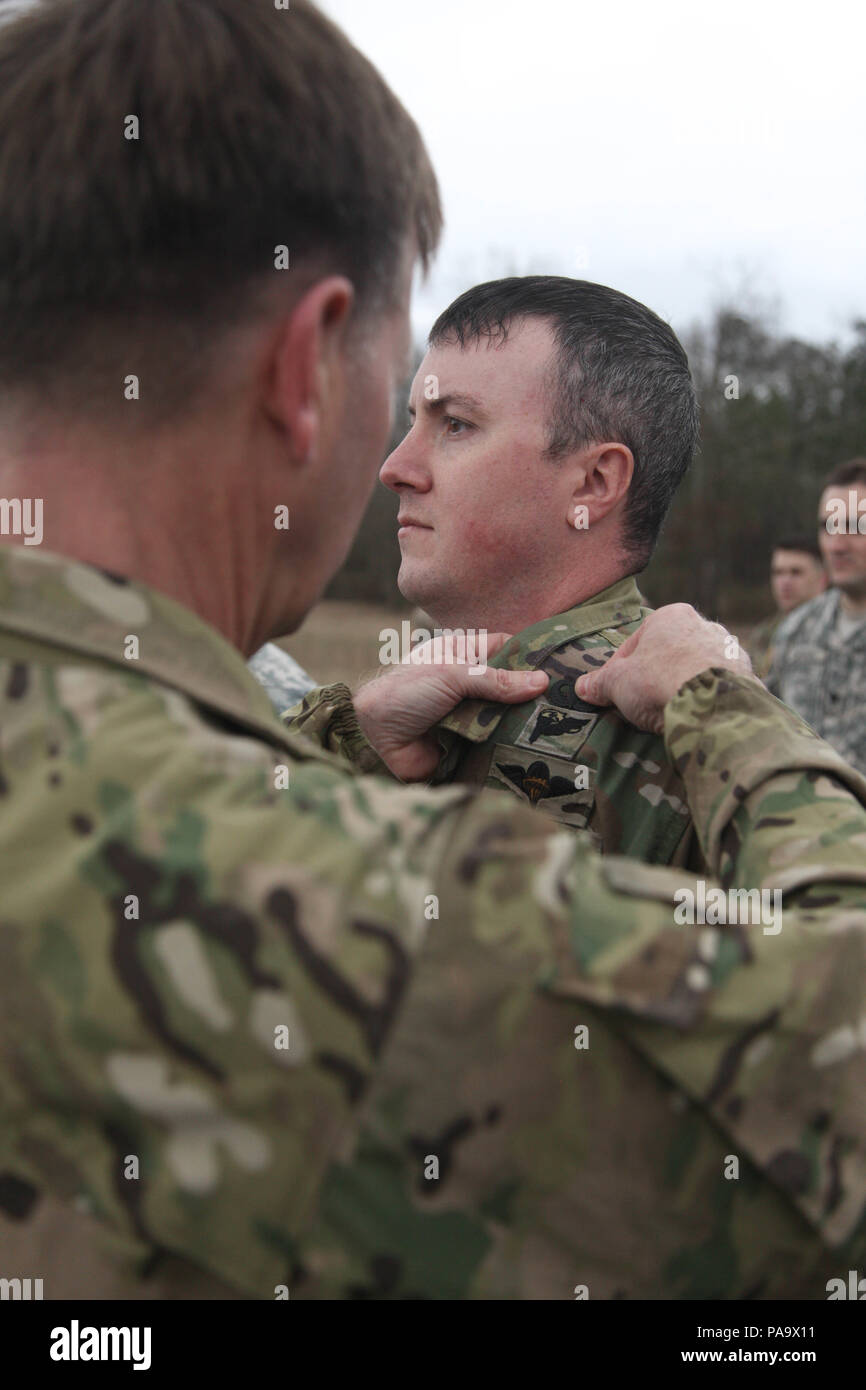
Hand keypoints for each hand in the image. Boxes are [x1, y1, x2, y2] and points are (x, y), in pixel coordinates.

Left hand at [353, 633, 548, 779]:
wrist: (374, 737)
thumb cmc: (406, 692)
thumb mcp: (453, 674)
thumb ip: (496, 679)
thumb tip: (542, 682)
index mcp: (463, 654)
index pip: (506, 648)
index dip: (530, 655)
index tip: (564, 664)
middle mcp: (469, 683)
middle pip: (511, 685)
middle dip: (533, 694)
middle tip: (571, 700)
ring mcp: (470, 714)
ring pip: (508, 716)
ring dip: (524, 722)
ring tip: (564, 726)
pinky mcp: (469, 745)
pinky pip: (497, 744)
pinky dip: (511, 746)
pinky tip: (540, 749)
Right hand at [575, 604, 753, 734]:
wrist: (712, 703)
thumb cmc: (659, 681)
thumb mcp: (617, 683)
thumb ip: (600, 683)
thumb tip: (583, 687)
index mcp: (670, 616)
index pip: (636, 642)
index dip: (620, 669)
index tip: (613, 691)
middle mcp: (703, 625)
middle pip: (669, 654)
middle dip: (654, 676)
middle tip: (641, 703)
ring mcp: (728, 649)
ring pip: (696, 668)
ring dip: (682, 685)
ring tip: (670, 711)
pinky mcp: (746, 674)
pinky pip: (718, 685)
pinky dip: (706, 697)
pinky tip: (696, 714)